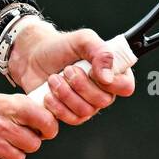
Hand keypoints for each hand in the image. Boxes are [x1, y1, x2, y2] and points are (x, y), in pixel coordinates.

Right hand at [0, 88, 57, 158]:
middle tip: (18, 138)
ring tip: (0, 146)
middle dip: (29, 142)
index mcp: (4, 106)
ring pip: (20, 157)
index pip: (42, 119)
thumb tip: (37, 112)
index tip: (46, 130)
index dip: (48, 127)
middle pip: (34, 142)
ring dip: (14, 154)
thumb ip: (12, 105)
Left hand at [7, 19, 135, 125]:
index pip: (126, 86)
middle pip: (103, 101)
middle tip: (67, 70)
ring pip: (85, 111)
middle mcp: (103, 91)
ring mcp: (87, 105)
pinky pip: (71, 119)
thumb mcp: (82, 39)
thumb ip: (100, 52)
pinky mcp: (70, 115)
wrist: (33, 58)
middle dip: (80, 84)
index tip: (92, 71)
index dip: (111, 83)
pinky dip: (57, 106)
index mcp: (112, 72)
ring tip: (54, 79)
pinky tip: (48, 93)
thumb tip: (108, 76)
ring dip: (65, 93)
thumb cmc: (60, 47)